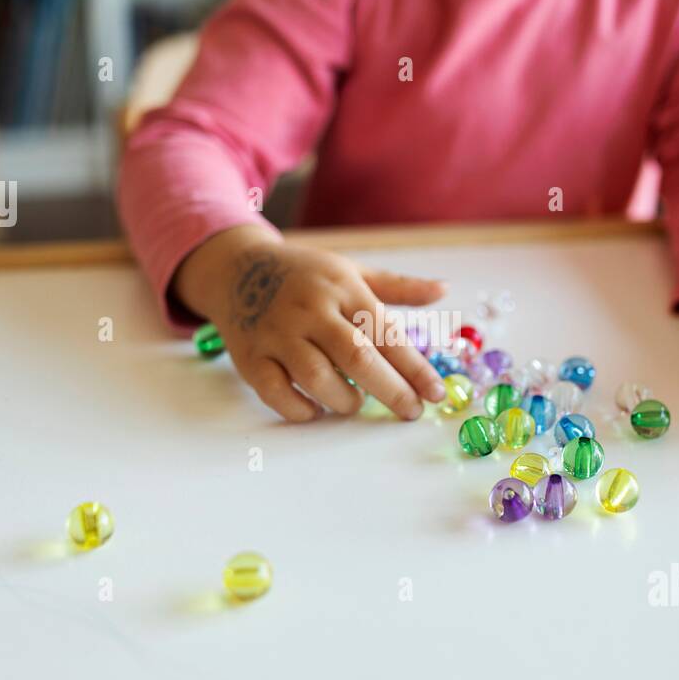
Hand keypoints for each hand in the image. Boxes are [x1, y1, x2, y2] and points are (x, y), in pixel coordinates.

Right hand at [174, 225, 447, 421]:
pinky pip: (276, 392)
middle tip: (410, 412)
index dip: (416, 369)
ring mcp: (278, 333)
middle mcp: (311, 309)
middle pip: (358, 357)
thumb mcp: (352, 271)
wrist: (236, 268)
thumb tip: (443, 291)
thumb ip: (398, 287)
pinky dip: (299, 409)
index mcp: (343, 288)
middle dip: (391, 390)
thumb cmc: (306, 275)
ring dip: (343, 400)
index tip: (436, 394)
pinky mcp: (251, 356)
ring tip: (354, 403)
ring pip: (316, 377)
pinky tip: (315, 410)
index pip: (387, 334)